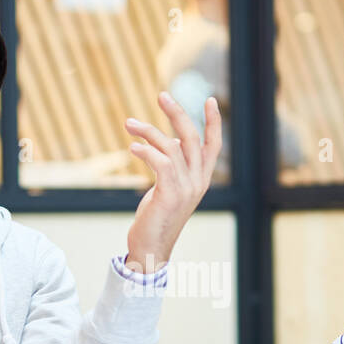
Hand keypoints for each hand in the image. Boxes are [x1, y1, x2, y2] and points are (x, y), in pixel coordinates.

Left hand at [122, 92, 220, 272]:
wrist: (151, 249)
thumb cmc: (157, 217)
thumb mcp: (170, 188)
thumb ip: (175, 166)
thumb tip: (173, 142)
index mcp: (202, 179)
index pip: (214, 146)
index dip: (214, 122)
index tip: (209, 99)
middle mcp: (198, 182)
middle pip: (192, 139)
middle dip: (177, 113)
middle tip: (161, 95)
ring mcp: (186, 189)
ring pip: (172, 147)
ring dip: (148, 131)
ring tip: (129, 123)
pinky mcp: (170, 195)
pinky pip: (161, 162)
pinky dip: (145, 150)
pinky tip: (132, 148)